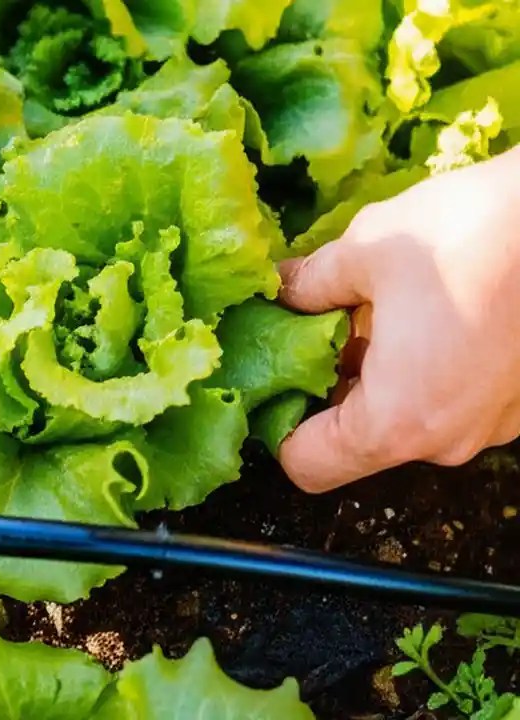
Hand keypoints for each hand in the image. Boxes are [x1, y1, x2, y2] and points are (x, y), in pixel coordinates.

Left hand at [278, 148, 519, 492]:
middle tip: (312, 327)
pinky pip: (450, 399)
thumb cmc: (473, 233)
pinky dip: (426, 367)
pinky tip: (426, 309)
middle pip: (355, 441)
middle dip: (327, 387)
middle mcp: (446, 440)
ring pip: (405, 417)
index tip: (269, 375)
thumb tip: (279, 290)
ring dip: (378, 373)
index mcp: (396, 422)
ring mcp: (492, 426)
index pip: (306, 465)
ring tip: (374, 308)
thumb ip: (310, 284)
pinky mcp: (519, 402)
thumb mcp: (366, 251)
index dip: (277, 424)